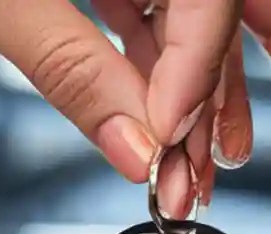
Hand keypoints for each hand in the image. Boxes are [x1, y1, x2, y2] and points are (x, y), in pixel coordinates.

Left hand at [0, 0, 252, 215]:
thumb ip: (67, 67)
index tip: (170, 135)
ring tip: (176, 171)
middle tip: (185, 180)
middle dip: (200, 104)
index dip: (202, 67)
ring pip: (180, 24)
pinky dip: (148, 73)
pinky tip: (152, 125)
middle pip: (202, 17)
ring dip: (182, 101)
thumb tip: (133, 145)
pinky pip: (145, 16)